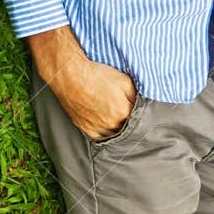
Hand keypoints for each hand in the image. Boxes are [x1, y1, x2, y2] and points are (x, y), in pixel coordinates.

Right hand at [26, 24, 138, 142]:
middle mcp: (111, 124)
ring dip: (118, 130)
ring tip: (118, 120)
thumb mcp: (124, 80)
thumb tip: (142, 106)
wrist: (71, 76)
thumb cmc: (96, 75)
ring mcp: (97, 128)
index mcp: (123, 112)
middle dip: (130, 123)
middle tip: (128, 114)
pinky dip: (105, 133)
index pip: (139, 119)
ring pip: (114, 136)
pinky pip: (100, 138)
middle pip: (127, 129)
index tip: (140, 111)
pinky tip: (107, 127)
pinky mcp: (85, 129)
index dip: (140, 115)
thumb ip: (136, 96)